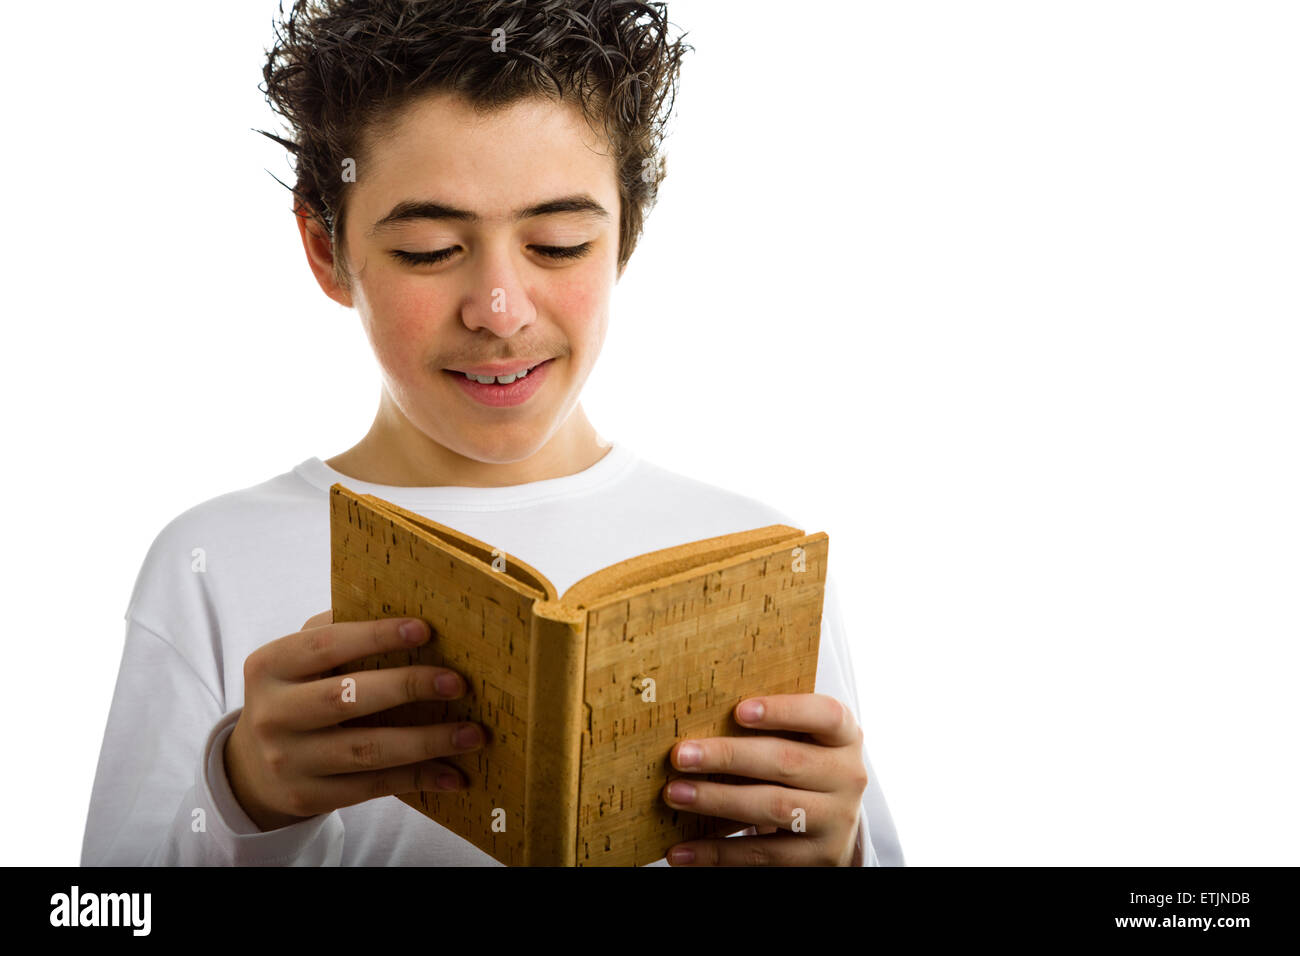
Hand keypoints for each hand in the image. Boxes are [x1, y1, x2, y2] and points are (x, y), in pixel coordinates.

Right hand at [224, 609, 483, 830]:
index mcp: (270, 666)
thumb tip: (414, 618)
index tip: (425, 630)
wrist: (253, 767)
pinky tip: (454, 774)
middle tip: (458, 683)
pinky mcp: (308, 797)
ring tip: (473, 734)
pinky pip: (372, 787)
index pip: (326, 645)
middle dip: (407, 687)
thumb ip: (340, 635)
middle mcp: (272, 714)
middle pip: (346, 699)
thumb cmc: (298, 694)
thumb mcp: (300, 661)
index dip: (375, 636)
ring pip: (367, 750)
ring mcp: (287, 761)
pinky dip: (418, 778)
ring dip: (427, 742)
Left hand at [662, 693, 867, 865]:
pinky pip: (762, 854)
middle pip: (786, 761)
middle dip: (728, 756)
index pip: (824, 715)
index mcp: (844, 735)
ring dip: (717, 800)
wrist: (832, 821)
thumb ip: (770, 725)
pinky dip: (718, 852)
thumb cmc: (802, 762)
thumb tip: (700, 714)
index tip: (738, 711)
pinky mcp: (818, 857)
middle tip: (681, 755)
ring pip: (772, 807)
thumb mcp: (801, 738)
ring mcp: (836, 819)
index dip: (783, 711)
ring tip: (675, 794)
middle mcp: (848, 776)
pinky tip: (682, 849)